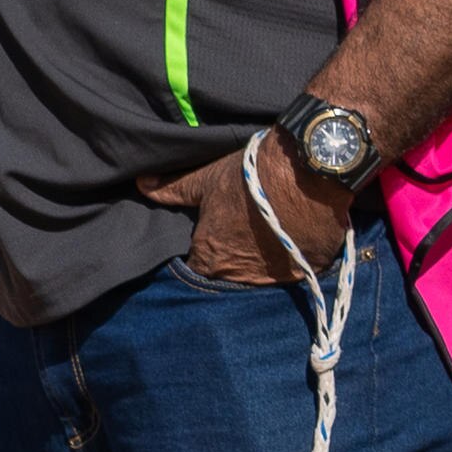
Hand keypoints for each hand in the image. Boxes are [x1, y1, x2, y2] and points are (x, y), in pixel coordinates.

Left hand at [144, 137, 356, 286]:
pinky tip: (292, 235)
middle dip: (232, 257)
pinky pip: (291, 271)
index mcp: (210, 257)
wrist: (310, 174)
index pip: (196, 266)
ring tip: (268, 231)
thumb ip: (174, 189)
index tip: (214, 232)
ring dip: (261, 259)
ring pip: (259, 275)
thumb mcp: (208, 178)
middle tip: (243, 229)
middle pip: (228, 274)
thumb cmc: (252, 176)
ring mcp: (273, 277)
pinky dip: (290, 258)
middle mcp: (238, 275)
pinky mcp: (303, 272)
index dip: (203, 249)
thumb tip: (142, 185)